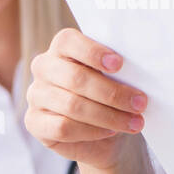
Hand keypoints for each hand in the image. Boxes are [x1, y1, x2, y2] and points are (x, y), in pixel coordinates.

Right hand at [24, 28, 148, 170]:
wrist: (105, 132)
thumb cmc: (112, 96)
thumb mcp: (118, 79)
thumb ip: (119, 71)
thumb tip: (138, 71)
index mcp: (62, 47)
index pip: (68, 41)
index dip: (93, 52)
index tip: (119, 64)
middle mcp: (44, 67)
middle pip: (75, 77)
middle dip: (112, 93)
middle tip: (139, 103)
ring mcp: (36, 94)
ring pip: (72, 105)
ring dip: (108, 116)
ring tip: (133, 122)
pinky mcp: (34, 121)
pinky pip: (63, 127)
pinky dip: (92, 131)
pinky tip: (110, 132)